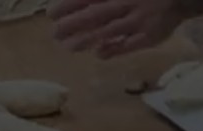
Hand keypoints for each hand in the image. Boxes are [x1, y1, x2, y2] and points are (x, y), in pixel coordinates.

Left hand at [49, 0, 184, 57]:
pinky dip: (115, 49)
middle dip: (73, 24)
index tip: (51, 14)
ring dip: (88, 39)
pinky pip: (130, 44)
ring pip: (110, 30)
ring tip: (69, 46)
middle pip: (96, 14)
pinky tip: (99, 54)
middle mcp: (126, 4)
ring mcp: (138, 21)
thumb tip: (74, 3)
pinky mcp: (151, 36)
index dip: (69, 5)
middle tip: (55, 33)